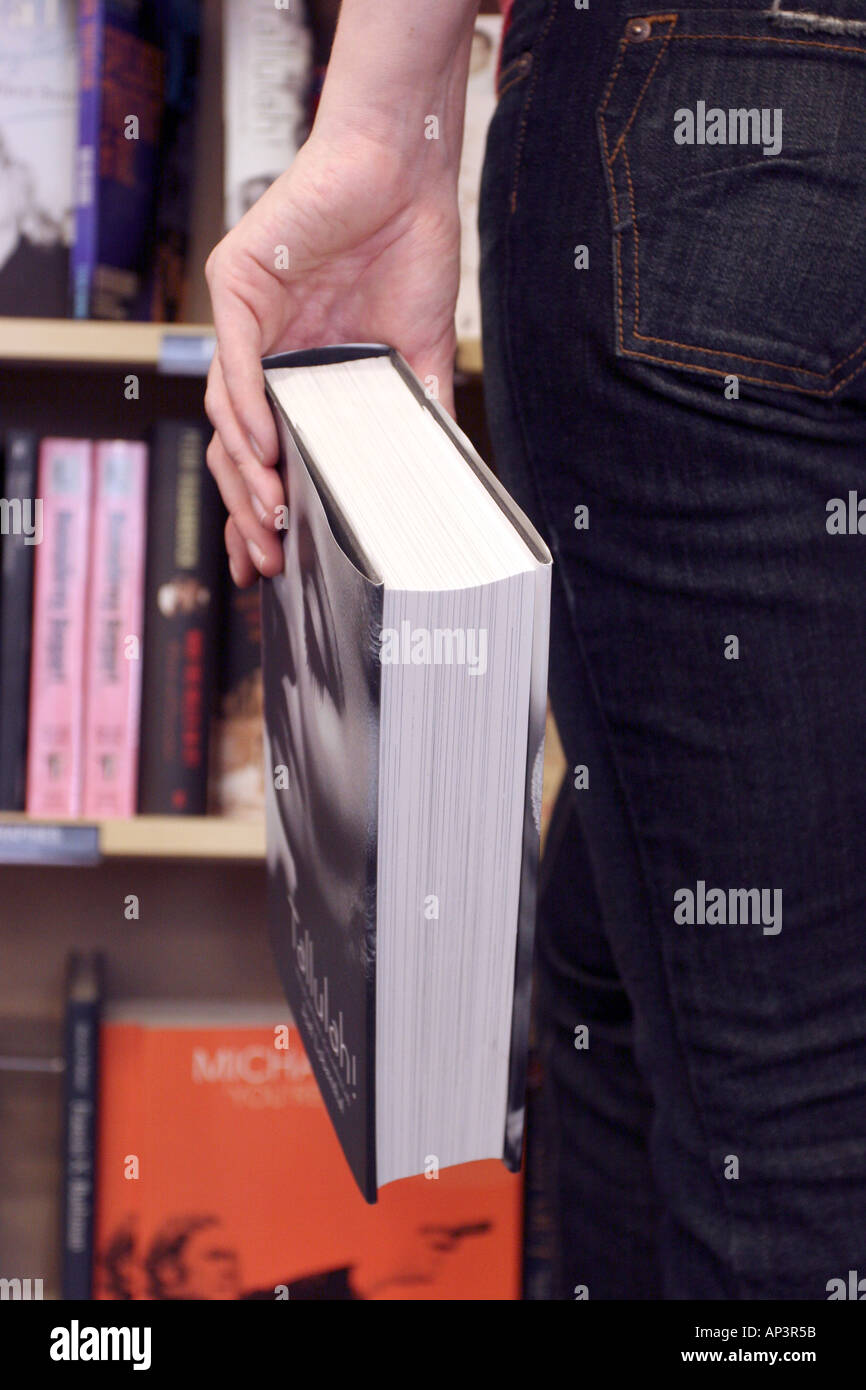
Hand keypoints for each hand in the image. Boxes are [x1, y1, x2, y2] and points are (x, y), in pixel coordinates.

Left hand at [204, 124, 461, 586]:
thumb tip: (439, 477)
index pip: (267, 458)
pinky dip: (245, 408)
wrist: (407, 171)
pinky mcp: (237, 282)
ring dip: (245, 471)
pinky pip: (233, 359)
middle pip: (238, 448)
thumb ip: (415, 415)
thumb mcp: (419, 355)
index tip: (272, 566)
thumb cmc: (410, 249)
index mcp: (300, 376)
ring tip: (270, 516)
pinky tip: (265, 450)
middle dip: (248, 510)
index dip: (262, 513)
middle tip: (268, 559)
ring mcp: (247, 321)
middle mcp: (265, 354)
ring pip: (226, 412)